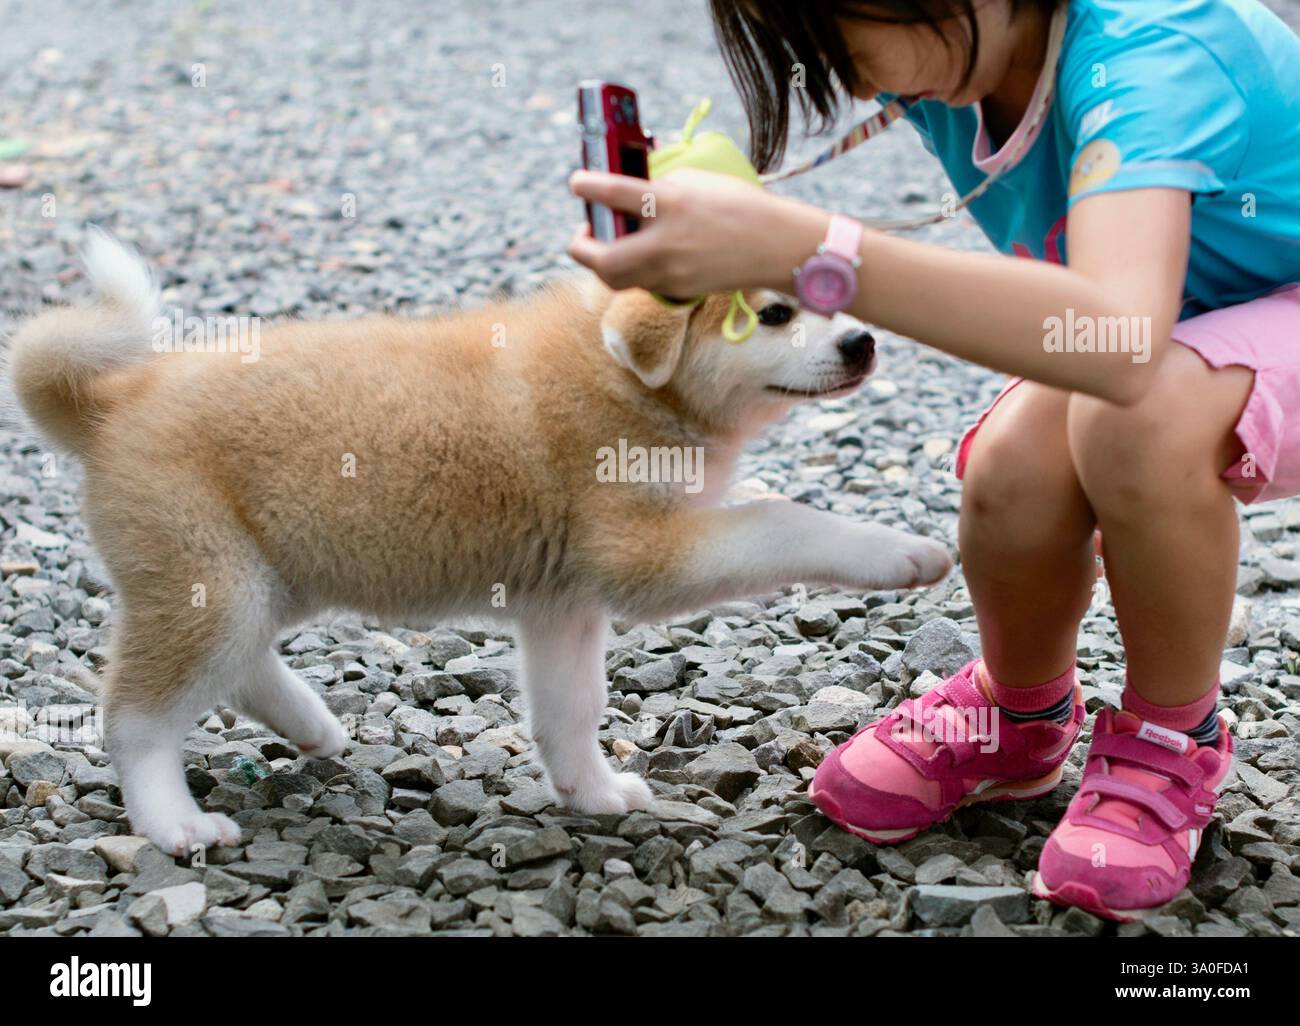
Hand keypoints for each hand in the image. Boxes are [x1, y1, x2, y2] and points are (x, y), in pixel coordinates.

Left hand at [567, 168, 828, 296]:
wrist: (776, 246)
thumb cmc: (740, 205)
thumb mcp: (697, 181)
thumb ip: (658, 186)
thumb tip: (627, 191)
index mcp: (670, 204)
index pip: (614, 194)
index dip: (586, 186)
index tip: (577, 182)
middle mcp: (665, 243)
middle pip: (602, 259)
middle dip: (581, 247)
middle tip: (583, 234)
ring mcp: (671, 272)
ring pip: (616, 278)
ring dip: (603, 261)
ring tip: (608, 243)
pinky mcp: (678, 290)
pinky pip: (641, 281)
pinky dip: (633, 268)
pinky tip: (642, 252)